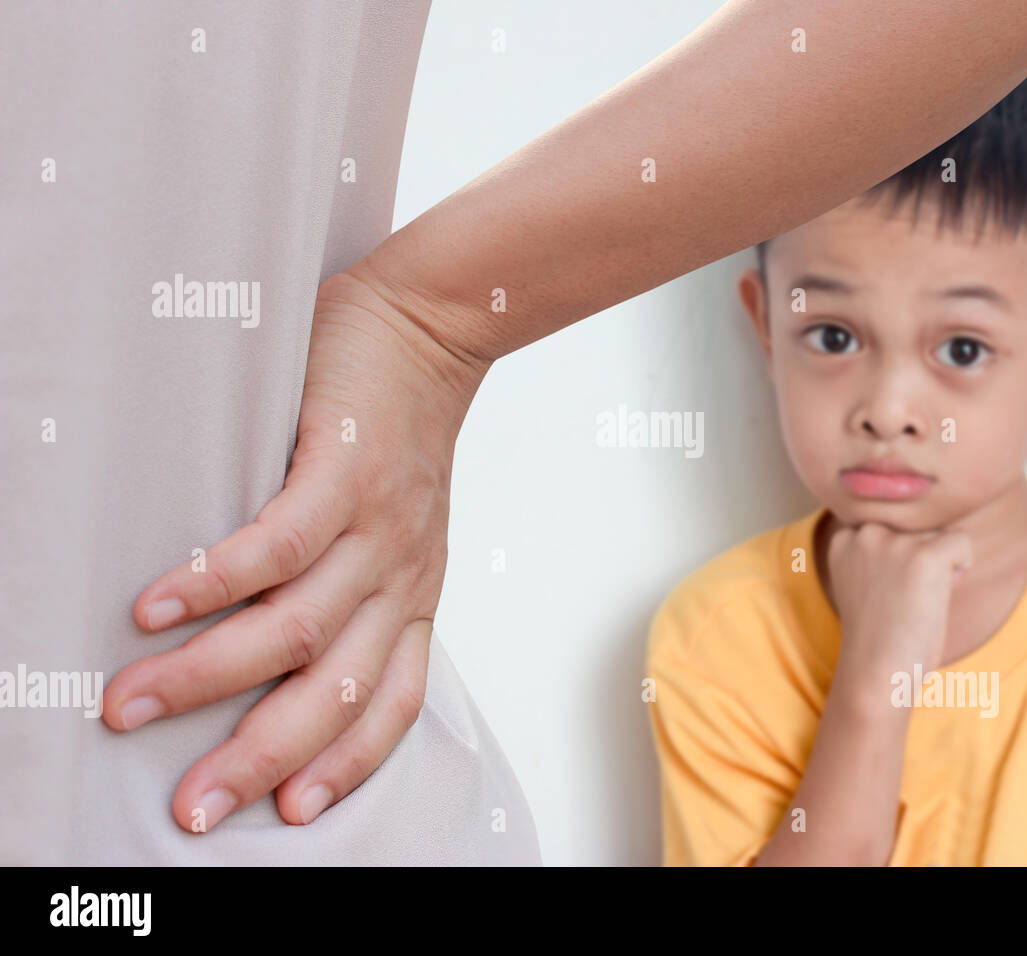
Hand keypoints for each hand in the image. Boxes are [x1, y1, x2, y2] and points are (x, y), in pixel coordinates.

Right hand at [101, 268, 487, 832]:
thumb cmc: (399, 436)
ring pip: (296, 628)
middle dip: (258, 757)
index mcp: (413, 598)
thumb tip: (273, 649)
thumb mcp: (403, 532)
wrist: (432, 331)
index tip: (288, 815)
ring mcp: (377, 526)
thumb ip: (361, 590)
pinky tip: (156, 605)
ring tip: (131, 704)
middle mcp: (401, 576)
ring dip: (208, 675)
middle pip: (335, 691)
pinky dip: (216, 580)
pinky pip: (280, 543)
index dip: (343, 767)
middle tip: (190, 804)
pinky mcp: (344, 470)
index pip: (390, 705)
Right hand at [825, 521, 972, 692]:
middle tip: (903, 598)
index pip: (891, 524)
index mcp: (845, 537)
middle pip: (916, 527)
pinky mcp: (925, 557)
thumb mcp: (865, 580)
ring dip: (939, 564)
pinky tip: (938, 595)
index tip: (885, 591)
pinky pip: (962, 542)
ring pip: (938, 534)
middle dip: (920, 556)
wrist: (875, 671)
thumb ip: (880, 550)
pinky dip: (961, 566)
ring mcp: (894, 542)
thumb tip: (929, 527)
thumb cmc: (877, 634)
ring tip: (917, 601)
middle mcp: (865, 532)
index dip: (899, 557)